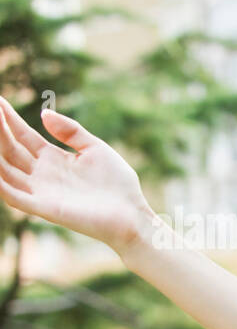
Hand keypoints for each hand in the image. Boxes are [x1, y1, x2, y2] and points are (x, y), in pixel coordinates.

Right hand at [0, 96, 155, 253]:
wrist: (133, 214)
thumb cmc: (118, 184)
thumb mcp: (95, 149)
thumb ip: (71, 131)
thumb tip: (44, 113)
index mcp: (54, 159)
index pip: (23, 136)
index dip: (9, 119)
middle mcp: (42, 175)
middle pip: (10, 149)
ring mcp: (40, 191)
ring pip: (4, 169)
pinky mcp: (44, 208)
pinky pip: (12, 194)